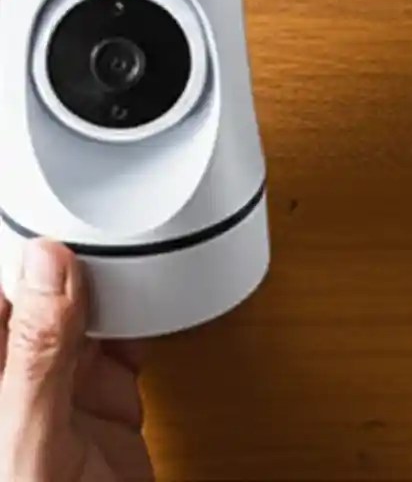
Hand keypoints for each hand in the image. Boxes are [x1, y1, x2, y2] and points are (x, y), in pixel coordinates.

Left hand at [0, 239, 153, 480]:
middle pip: (43, 297)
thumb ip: (38, 351)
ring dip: (112, 288)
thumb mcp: (29, 430)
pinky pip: (126, 348)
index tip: (61, 222)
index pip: (2, 291)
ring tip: (136, 257)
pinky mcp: (108, 406)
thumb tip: (47, 263)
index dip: (25, 254)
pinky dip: (145, 323)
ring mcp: (64, 392)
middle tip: (108, 230)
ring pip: (86, 316)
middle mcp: (20, 379)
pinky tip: (155, 304)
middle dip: (74, 262)